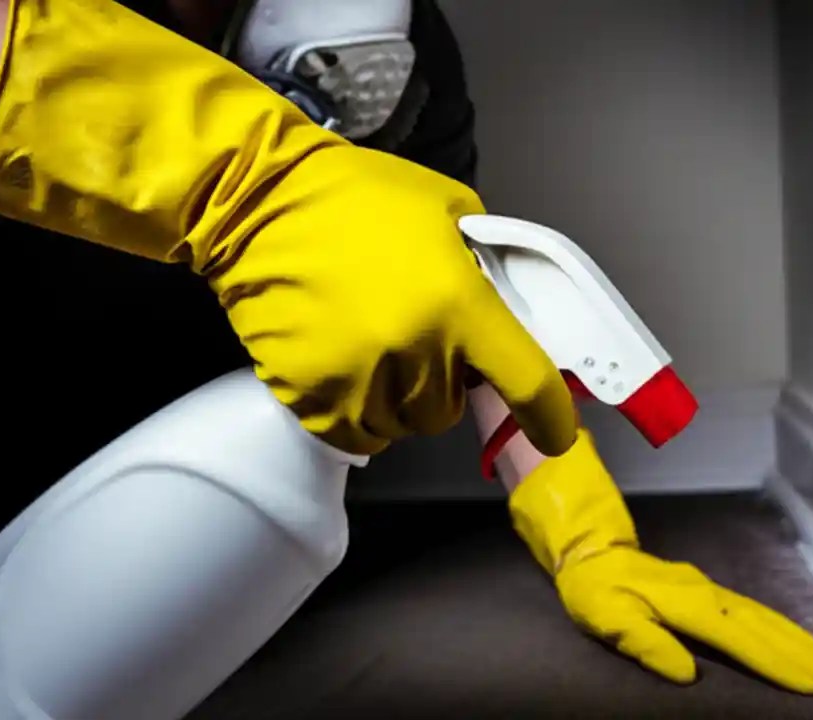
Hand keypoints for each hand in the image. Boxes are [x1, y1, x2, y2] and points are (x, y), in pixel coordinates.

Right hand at [0, 0, 575, 455]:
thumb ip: (487, 264)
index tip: (555, 429)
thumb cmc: (352, 197)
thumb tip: (509, 307)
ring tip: (371, 340)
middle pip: (453, 408)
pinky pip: (358, 433)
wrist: (257, 203)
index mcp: (458, 302)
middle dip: (444, 378)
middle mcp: (415, 350)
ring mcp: (360, 380)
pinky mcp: (313, 398)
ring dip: (399, 396)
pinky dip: (358, 410)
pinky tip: (344, 362)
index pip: (526, 381)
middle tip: (414, 331)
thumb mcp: (447, 209)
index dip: (549, 416)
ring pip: (405, 424)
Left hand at [509, 430, 812, 693]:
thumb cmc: (595, 591)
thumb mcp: (608, 619)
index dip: (774, 662)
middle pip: (765, 626)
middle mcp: (707, 594)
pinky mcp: (708, 590)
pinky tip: (797, 642)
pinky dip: (782, 628)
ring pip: (765, 616)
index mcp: (686, 604)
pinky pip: (754, 611)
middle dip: (804, 653)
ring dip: (801, 640)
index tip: (807, 685)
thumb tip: (686, 673)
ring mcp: (710, 589)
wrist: (589, 551)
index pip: (739, 638)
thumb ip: (646, 643)